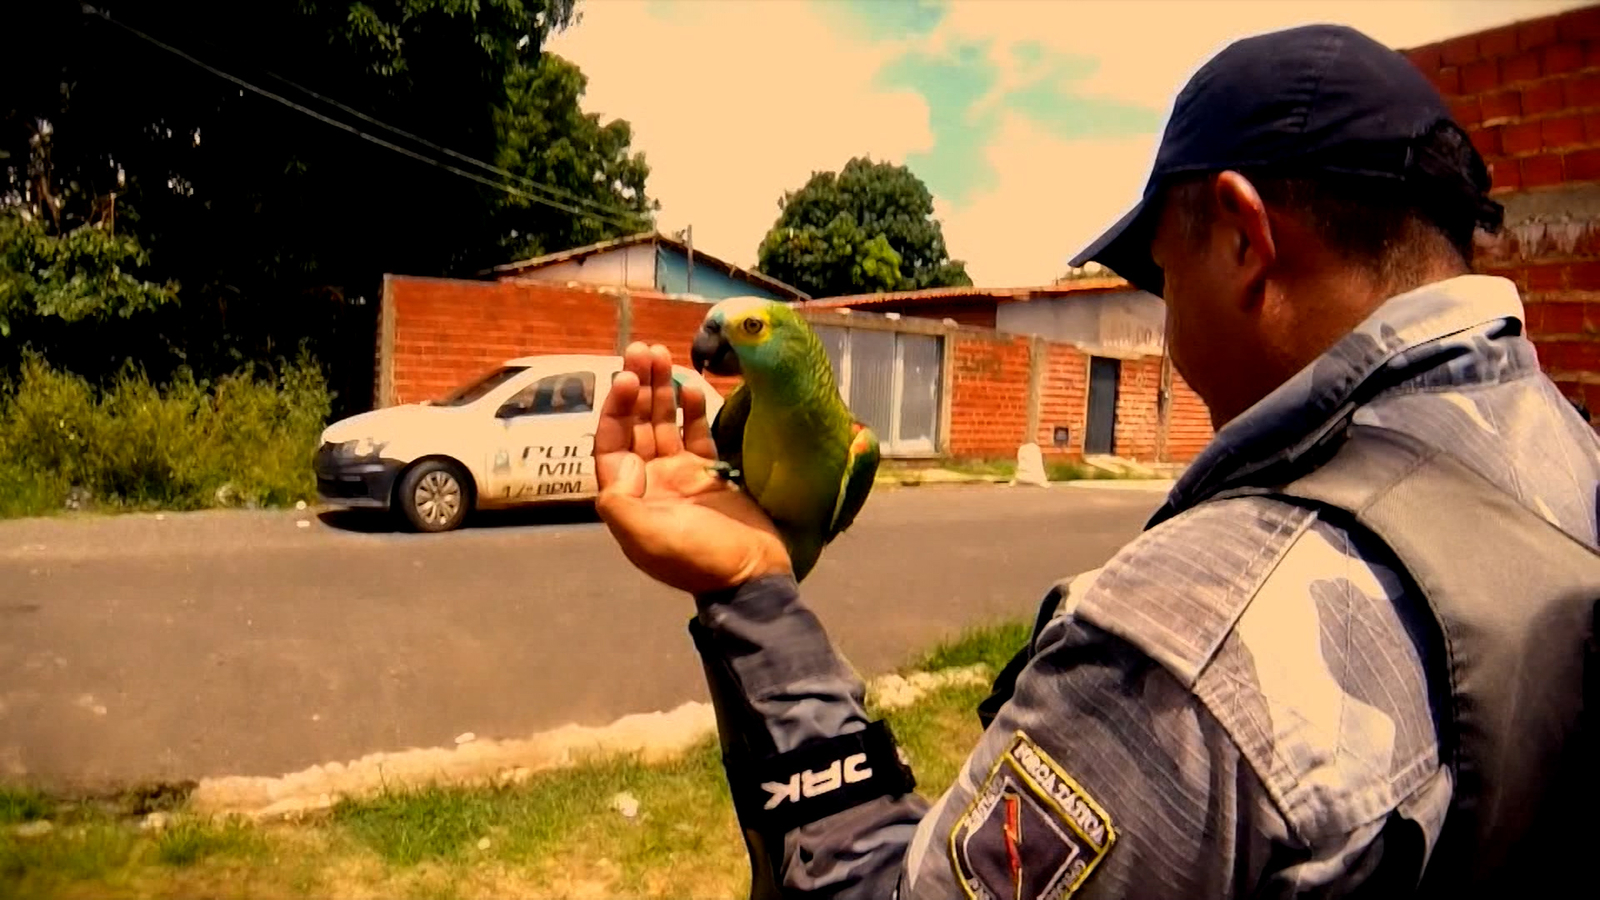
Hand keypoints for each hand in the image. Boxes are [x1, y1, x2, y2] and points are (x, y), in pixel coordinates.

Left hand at [592, 342, 791, 594]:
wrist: (751, 573)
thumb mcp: (649, 540)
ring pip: (664, 423)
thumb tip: (617, 464)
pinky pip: (695, 433)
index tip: (626, 378)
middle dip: (637, 387)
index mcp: (628, 497)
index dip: (615, 408)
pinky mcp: (709, 473)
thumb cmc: (699, 559)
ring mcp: (679, 475)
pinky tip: (692, 385)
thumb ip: (621, 503)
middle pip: (635, 425)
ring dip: (661, 390)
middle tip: (643, 349)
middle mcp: (649, 480)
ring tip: (662, 353)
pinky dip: (692, 409)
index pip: (611, 442)